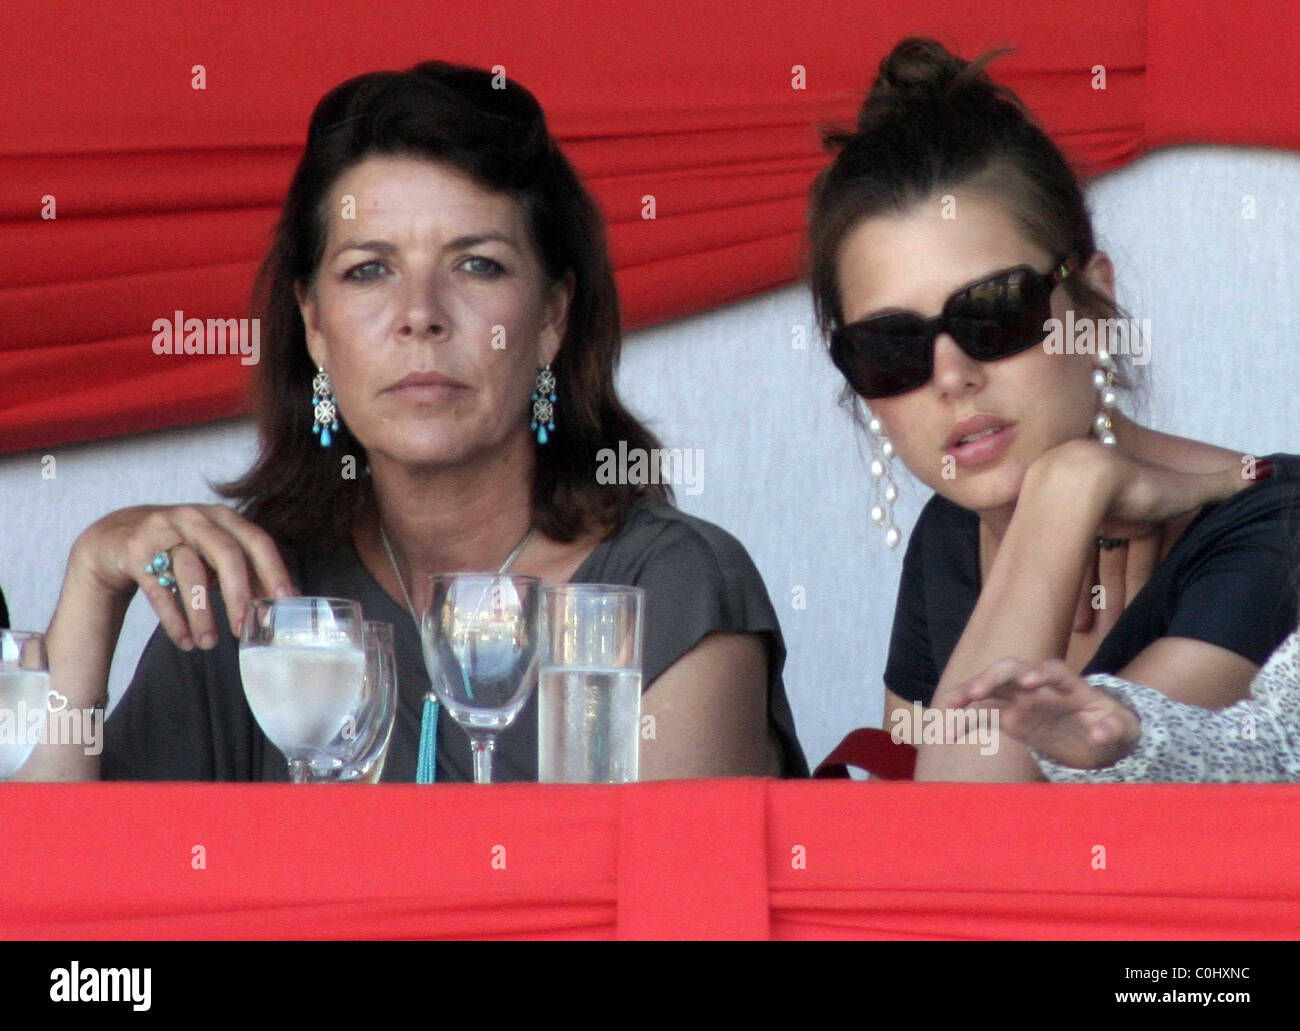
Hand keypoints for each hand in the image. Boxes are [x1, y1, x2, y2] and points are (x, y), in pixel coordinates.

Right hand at [67, 504, 296, 649]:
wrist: (116, 537)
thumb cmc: (179, 549)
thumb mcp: (213, 555)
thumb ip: (244, 574)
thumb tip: (276, 604)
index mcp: (223, 518)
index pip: (257, 542)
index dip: (273, 570)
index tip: (286, 601)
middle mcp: (196, 518)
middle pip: (226, 554)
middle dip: (238, 595)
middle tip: (243, 630)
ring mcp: (163, 530)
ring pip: (191, 573)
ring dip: (202, 614)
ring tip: (210, 644)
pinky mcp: (135, 549)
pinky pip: (159, 589)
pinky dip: (174, 619)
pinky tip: (185, 641)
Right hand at [951, 657, 1141, 768]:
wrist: (1100, 739)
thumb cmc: (1113, 728)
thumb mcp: (1121, 730)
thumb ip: (1112, 728)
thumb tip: (1101, 733)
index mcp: (1068, 685)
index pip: (1052, 670)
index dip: (1041, 673)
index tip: (1030, 682)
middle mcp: (1039, 687)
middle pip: (1010, 670)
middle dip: (992, 677)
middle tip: (976, 693)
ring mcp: (1021, 700)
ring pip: (989, 688)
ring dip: (968, 693)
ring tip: (949, 707)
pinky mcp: (1011, 718)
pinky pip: (983, 716)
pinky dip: (964, 722)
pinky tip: (947, 733)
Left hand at [1029, 440, 1245, 634]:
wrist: (1084, 475)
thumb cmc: (1137, 484)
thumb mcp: (1187, 489)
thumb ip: (1222, 484)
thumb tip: (1260, 469)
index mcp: (1137, 505)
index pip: (1142, 550)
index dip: (1141, 581)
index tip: (1140, 610)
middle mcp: (1108, 511)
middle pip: (1113, 562)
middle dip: (1115, 597)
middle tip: (1112, 631)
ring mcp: (1080, 519)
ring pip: (1088, 567)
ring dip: (1090, 600)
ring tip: (1089, 632)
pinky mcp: (1057, 528)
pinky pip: (1066, 566)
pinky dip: (1070, 590)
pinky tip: (1072, 617)